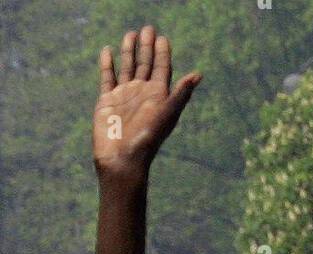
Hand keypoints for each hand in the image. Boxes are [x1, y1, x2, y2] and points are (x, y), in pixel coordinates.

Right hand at [93, 25, 200, 177]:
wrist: (122, 158)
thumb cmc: (147, 139)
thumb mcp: (166, 113)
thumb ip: (180, 93)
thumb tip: (198, 74)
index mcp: (158, 96)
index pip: (162, 69)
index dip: (163, 53)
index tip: (163, 37)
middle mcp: (142, 94)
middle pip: (146, 64)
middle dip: (147, 47)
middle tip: (148, 28)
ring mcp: (125, 96)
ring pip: (128, 68)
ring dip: (129, 51)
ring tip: (130, 34)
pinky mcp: (108, 100)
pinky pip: (108, 77)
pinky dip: (108, 64)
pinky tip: (108, 50)